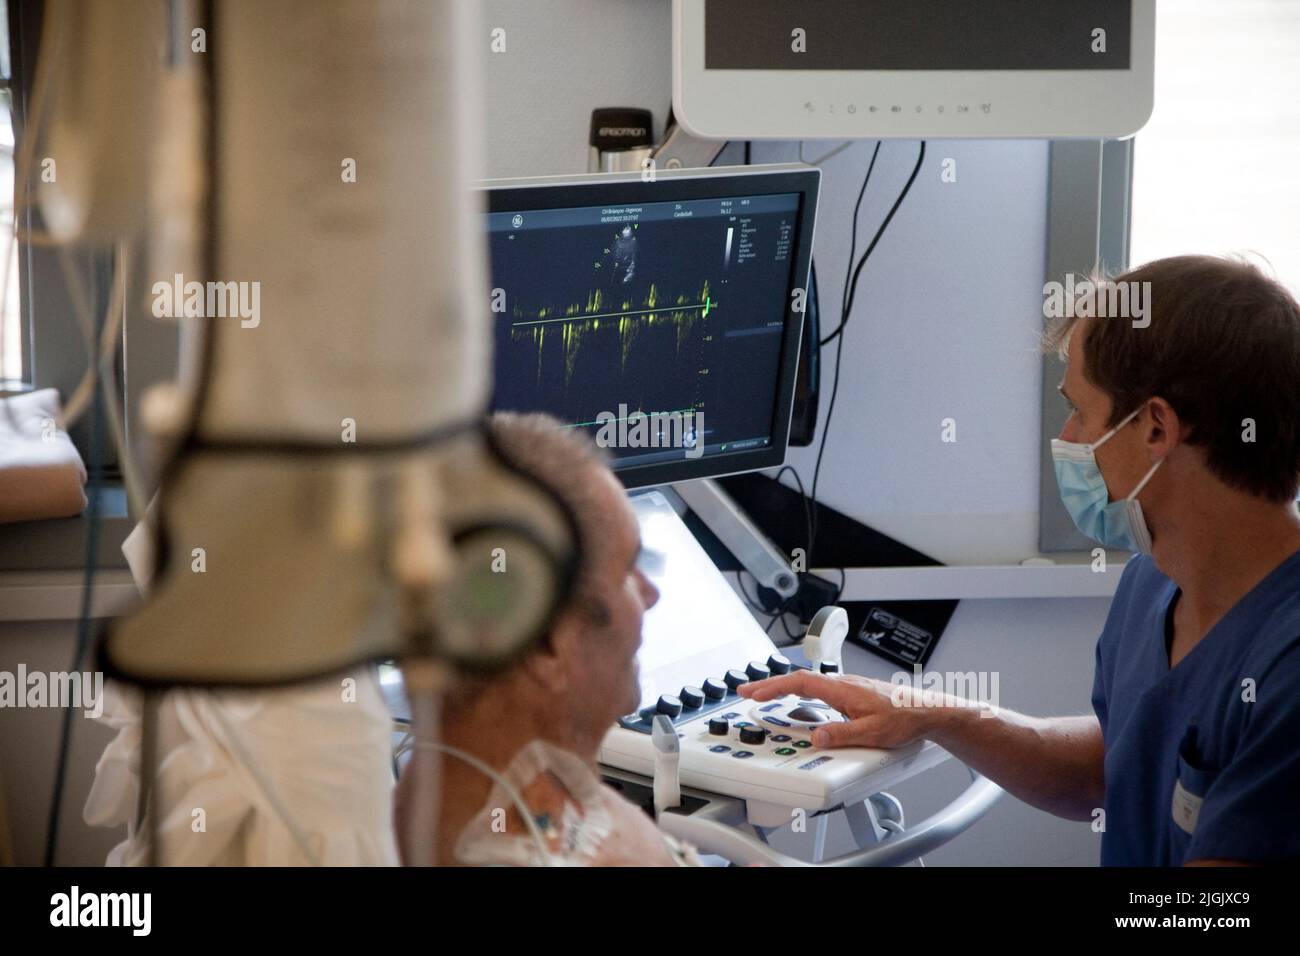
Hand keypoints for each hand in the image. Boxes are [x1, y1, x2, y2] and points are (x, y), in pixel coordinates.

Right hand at [737, 670, 936, 748]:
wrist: (927, 711)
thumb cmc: (905, 719)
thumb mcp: (872, 733)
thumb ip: (841, 735)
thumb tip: (815, 737)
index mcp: (842, 690)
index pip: (799, 683)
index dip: (772, 687)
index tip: (752, 692)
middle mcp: (842, 685)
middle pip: (798, 680)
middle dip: (770, 685)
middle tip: (747, 691)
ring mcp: (847, 688)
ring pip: (808, 684)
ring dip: (785, 690)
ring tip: (767, 698)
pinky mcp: (852, 694)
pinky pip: (819, 690)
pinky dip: (801, 694)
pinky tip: (800, 705)